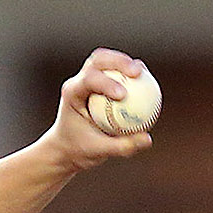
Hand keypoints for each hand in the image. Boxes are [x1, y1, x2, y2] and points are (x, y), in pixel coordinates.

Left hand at [40, 48, 154, 171]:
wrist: (65, 148)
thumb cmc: (78, 150)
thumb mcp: (98, 152)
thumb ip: (122, 146)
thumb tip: (148, 139)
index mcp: (72, 95)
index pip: (88, 80)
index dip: (106, 82)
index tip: (124, 95)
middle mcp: (78, 83)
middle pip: (97, 61)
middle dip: (118, 61)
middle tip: (137, 72)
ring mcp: (87, 80)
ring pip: (105, 60)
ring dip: (124, 61)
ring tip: (141, 71)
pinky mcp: (97, 82)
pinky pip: (115, 72)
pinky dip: (128, 72)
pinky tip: (145, 79)